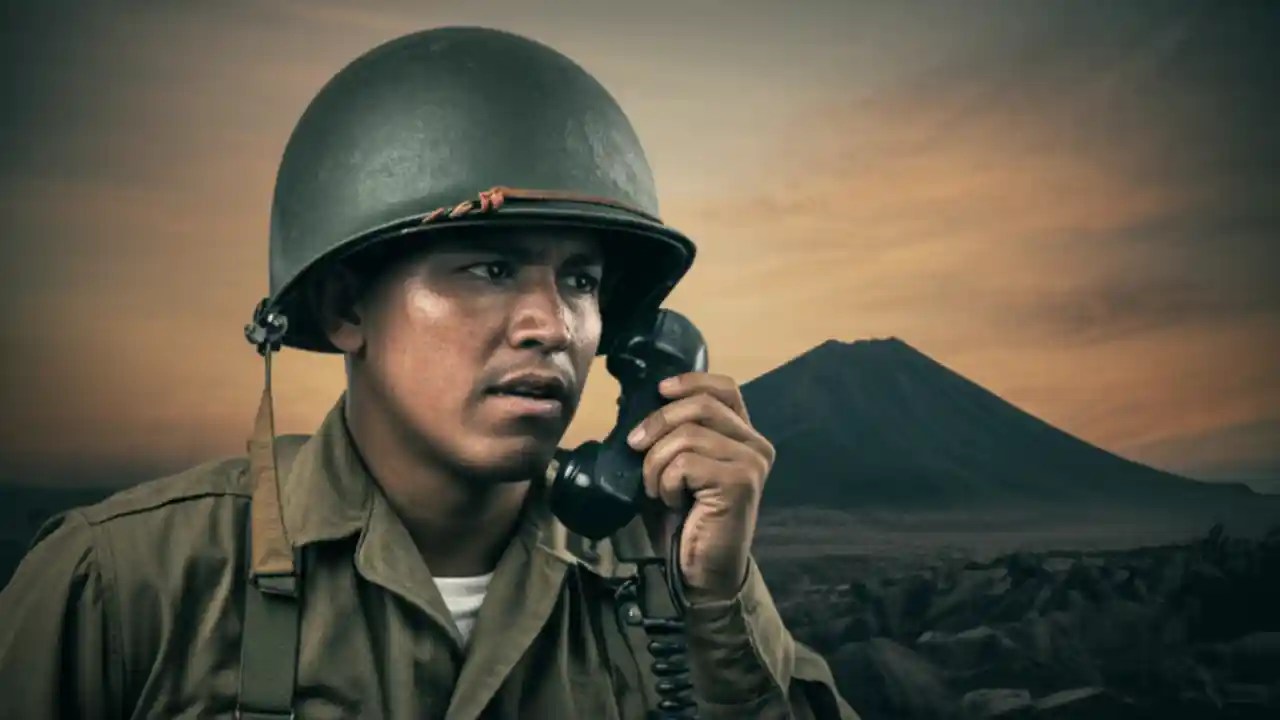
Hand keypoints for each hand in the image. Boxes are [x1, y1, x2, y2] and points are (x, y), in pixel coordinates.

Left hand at [626, 371, 774, 602]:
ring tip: (657, 488)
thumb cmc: (685, 520)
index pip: (725, 388)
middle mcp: (755, 444)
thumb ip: (672, 435)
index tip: (660, 390)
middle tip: (635, 447)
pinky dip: (665, 482)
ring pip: (686, 436)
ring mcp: (751, 462)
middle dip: (657, 423)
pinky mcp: (741, 481)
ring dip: (656, 463)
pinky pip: (685, 463)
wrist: (701, 570)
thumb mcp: (675, 467)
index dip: (691, 382)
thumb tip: (642, 403)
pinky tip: (671, 501)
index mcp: (742, 435)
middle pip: (699, 406)